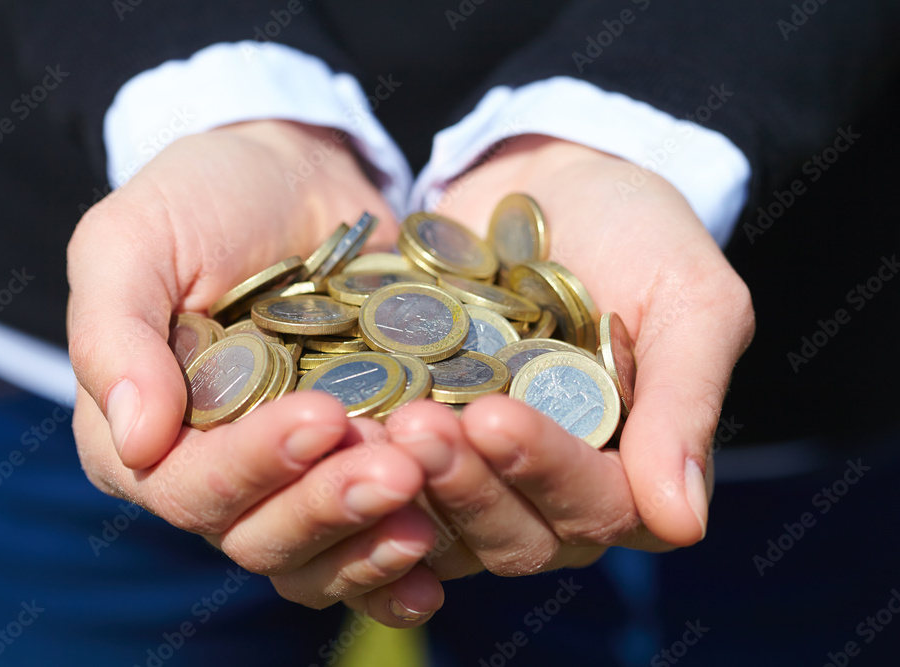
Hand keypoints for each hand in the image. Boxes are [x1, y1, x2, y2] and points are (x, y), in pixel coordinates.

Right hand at [67, 120, 442, 625]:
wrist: (293, 178)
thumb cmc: (199, 202)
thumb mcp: (131, 243)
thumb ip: (114, 336)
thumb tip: (137, 442)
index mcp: (142, 438)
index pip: (188, 486)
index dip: (253, 465)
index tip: (325, 417)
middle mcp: (212, 477)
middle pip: (259, 536)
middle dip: (328, 507)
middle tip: (400, 469)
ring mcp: (288, 481)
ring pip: (318, 555)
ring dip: (372, 535)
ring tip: (430, 490)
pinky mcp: (351, 468)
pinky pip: (370, 537)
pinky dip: (400, 549)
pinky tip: (443, 537)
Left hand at [385, 135, 754, 578]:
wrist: (547, 185)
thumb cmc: (636, 234)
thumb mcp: (687, 300)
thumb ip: (685, 401)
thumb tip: (682, 524)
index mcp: (636, 475)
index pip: (599, 507)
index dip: (547, 471)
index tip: (497, 415)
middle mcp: (558, 498)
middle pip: (515, 537)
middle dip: (465, 484)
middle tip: (418, 423)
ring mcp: (486, 483)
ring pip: (444, 532)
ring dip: (408, 490)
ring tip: (372, 428)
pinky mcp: (424, 457)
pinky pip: (389, 497)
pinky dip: (361, 480)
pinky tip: (332, 440)